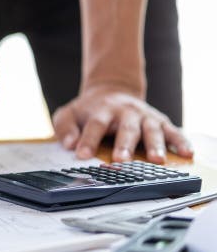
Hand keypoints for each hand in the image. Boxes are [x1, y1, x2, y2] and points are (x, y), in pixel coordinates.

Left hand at [52, 85, 192, 162]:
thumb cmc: (89, 110)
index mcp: (102, 111)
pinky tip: (186, 153)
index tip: (82, 155)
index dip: (88, 140)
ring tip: (157, 160)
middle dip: (124, 145)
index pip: (95, 125)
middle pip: (126, 128)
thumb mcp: (69, 114)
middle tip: (121, 160)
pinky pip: (173, 131)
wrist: (112, 91)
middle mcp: (126, 112)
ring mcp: (145, 116)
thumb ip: (65, 128)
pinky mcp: (160, 121)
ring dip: (155, 145)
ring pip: (151, 130)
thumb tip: (69, 145)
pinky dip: (180, 141)